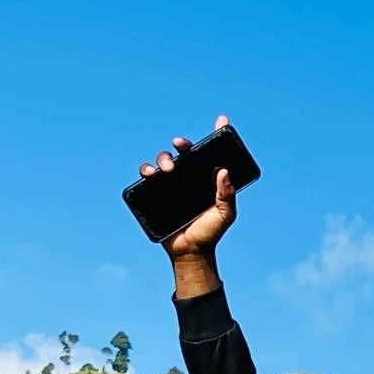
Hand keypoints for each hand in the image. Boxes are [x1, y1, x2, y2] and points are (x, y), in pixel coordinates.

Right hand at [139, 113, 237, 259]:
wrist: (190, 252)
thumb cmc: (210, 232)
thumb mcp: (225, 215)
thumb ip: (228, 195)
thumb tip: (224, 171)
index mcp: (206, 179)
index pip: (211, 153)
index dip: (216, 134)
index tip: (221, 121)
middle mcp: (188, 178)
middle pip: (183, 152)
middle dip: (181, 144)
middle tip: (181, 145)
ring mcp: (171, 185)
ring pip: (163, 161)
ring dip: (162, 158)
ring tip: (166, 170)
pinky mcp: (156, 193)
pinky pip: (147, 176)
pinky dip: (146, 170)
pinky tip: (150, 174)